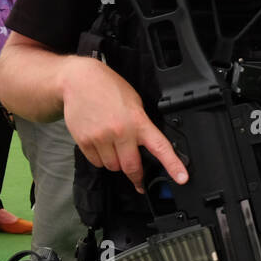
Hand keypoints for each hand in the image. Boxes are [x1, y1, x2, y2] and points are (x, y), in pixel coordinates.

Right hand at [61, 57, 187, 193]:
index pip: (160, 147)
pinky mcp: (84, 141)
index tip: (181, 178)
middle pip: (131, 167)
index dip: (173, 165)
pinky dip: (101, 159)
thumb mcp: (135, 103)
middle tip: (139, 180)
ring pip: (112, 166)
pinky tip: (101, 144)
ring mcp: (101, 137)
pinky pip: (96, 162)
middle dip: (136, 175)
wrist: (79, 80)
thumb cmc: (109, 88)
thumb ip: (141, 125)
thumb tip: (146, 145)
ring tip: (113, 147)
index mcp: (138, 121)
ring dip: (116, 163)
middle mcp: (120, 131)